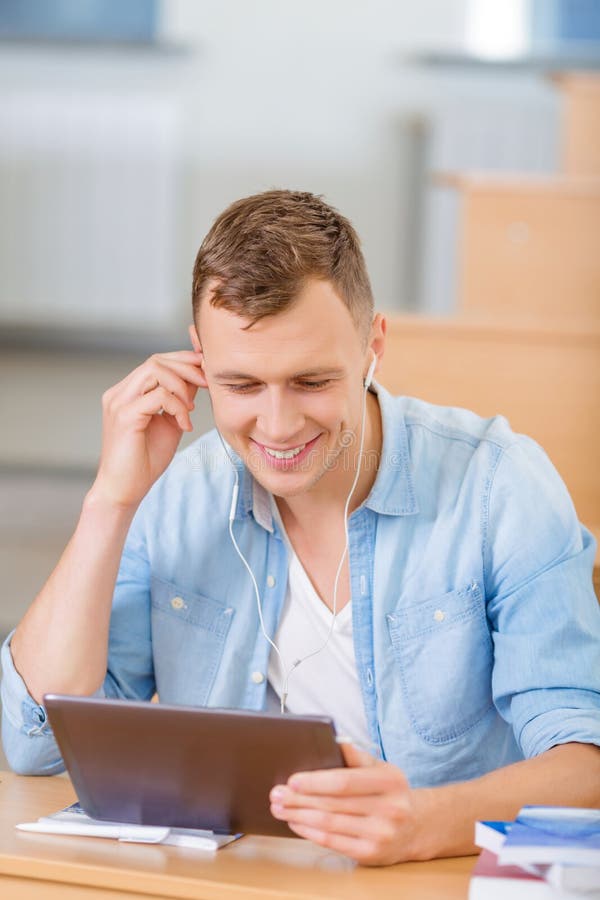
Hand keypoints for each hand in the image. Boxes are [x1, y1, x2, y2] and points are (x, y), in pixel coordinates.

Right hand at [93, 350, 206, 509]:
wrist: (124, 490)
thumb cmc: (144, 461)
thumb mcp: (170, 423)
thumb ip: (179, 401)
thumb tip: (197, 379)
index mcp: (127, 392)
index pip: (155, 361)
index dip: (183, 361)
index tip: (205, 370)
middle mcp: (119, 393)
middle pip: (156, 360)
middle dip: (187, 367)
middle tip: (207, 383)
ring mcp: (119, 402)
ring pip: (155, 370)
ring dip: (182, 385)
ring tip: (191, 408)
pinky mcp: (125, 416)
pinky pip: (159, 396)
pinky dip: (178, 407)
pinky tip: (184, 425)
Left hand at [269, 743, 428, 865]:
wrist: (415, 827)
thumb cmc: (390, 792)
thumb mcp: (381, 768)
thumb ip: (357, 756)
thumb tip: (335, 740)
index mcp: (390, 781)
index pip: (345, 781)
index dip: (316, 782)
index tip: (292, 780)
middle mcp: (389, 809)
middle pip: (333, 804)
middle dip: (299, 799)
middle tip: (276, 794)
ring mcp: (380, 834)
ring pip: (329, 824)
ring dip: (298, 816)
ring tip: (280, 808)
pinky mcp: (370, 854)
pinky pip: (332, 842)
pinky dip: (309, 832)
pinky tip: (295, 823)